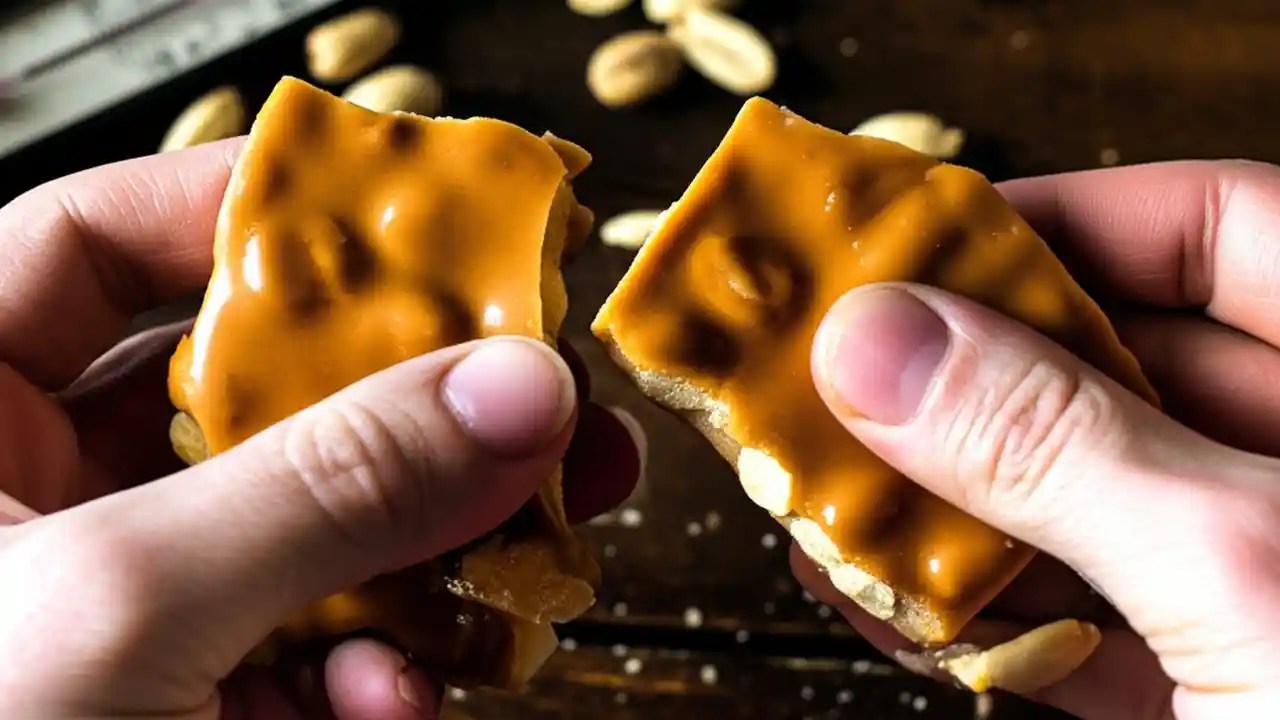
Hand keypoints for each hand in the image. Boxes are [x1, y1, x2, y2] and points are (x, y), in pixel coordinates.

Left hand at [0, 140, 639, 718]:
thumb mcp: (121, 611)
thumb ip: (326, 488)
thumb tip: (514, 388)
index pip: (108, 237)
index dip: (258, 211)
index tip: (413, 223)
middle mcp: (45, 487)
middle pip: (255, 380)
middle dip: (407, 402)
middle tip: (534, 395)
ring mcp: (137, 593)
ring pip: (315, 518)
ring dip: (420, 554)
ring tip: (511, 565)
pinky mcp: (199, 687)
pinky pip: (319, 640)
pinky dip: (375, 673)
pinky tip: (386, 709)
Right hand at [793, 160, 1279, 719]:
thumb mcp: (1252, 574)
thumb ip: (1061, 448)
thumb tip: (879, 341)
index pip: (1222, 233)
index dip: (1062, 218)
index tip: (911, 235)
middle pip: (1119, 366)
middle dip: (962, 370)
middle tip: (829, 361)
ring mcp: (1257, 585)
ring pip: (1075, 498)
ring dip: (939, 496)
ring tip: (814, 476)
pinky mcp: (1211, 689)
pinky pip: (1070, 620)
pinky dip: (967, 610)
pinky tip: (873, 589)